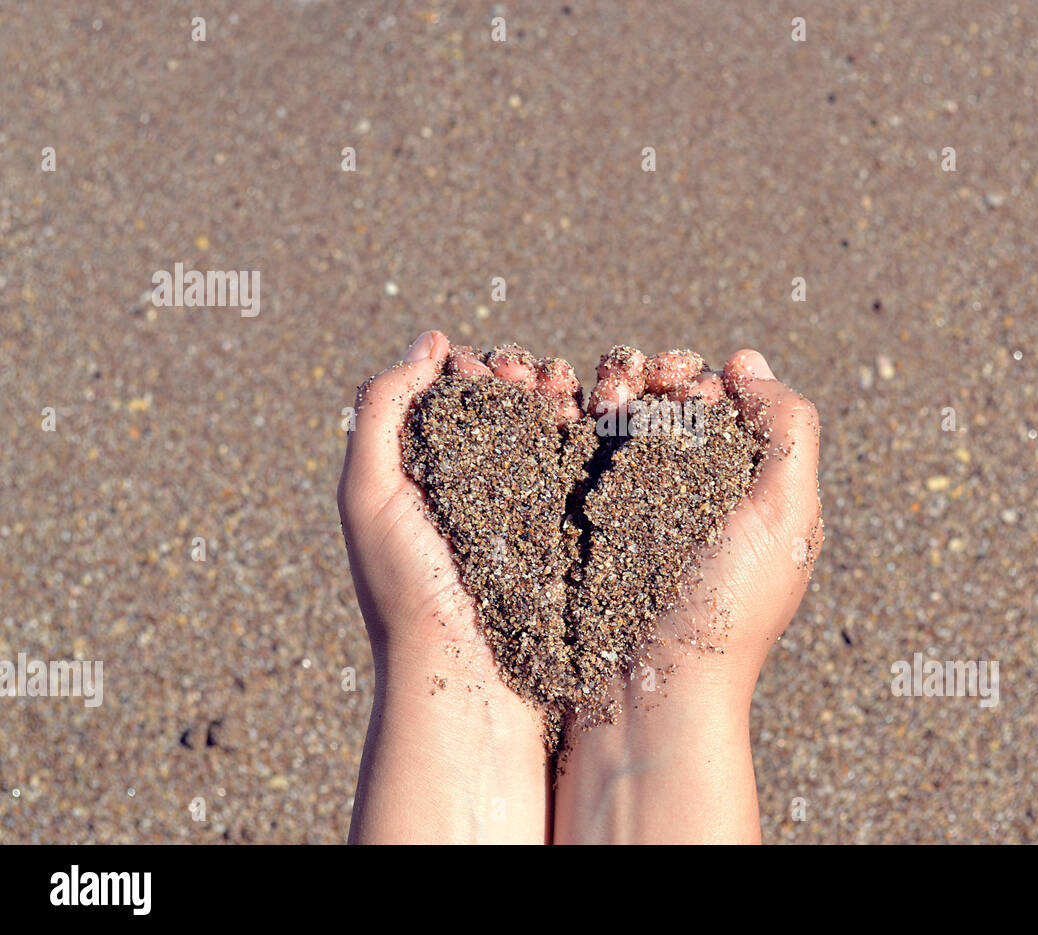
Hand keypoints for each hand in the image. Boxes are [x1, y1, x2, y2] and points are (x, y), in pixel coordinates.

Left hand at [338, 330, 580, 842]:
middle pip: (509, 408)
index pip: (454, 397)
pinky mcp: (569, 532)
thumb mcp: (368, 494)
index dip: (475, 370)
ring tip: (571, 390)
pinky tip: (602, 419)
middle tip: (537, 376)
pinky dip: (594, 436)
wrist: (466, 680)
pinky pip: (585, 470)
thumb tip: (433, 341)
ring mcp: (526, 509)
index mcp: (423, 473)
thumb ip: (382, 409)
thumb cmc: (407, 590)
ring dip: (563, 399)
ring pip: (552, 431)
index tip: (490, 367)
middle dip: (526, 378)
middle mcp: (476, 487)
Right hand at [556, 348, 821, 842]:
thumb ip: (788, 431)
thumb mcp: (787, 518)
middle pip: (658, 400)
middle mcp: (685, 489)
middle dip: (640, 376)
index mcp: (742, 485)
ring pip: (608, 419)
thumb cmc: (727, 610)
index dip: (695, 376)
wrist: (649, 694)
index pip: (716, 400)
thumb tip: (747, 364)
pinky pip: (568, 453)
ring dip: (599, 391)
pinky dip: (560, 420)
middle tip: (622, 387)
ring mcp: (627, 505)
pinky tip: (555, 408)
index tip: (678, 383)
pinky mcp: (577, 522)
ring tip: (590, 396)